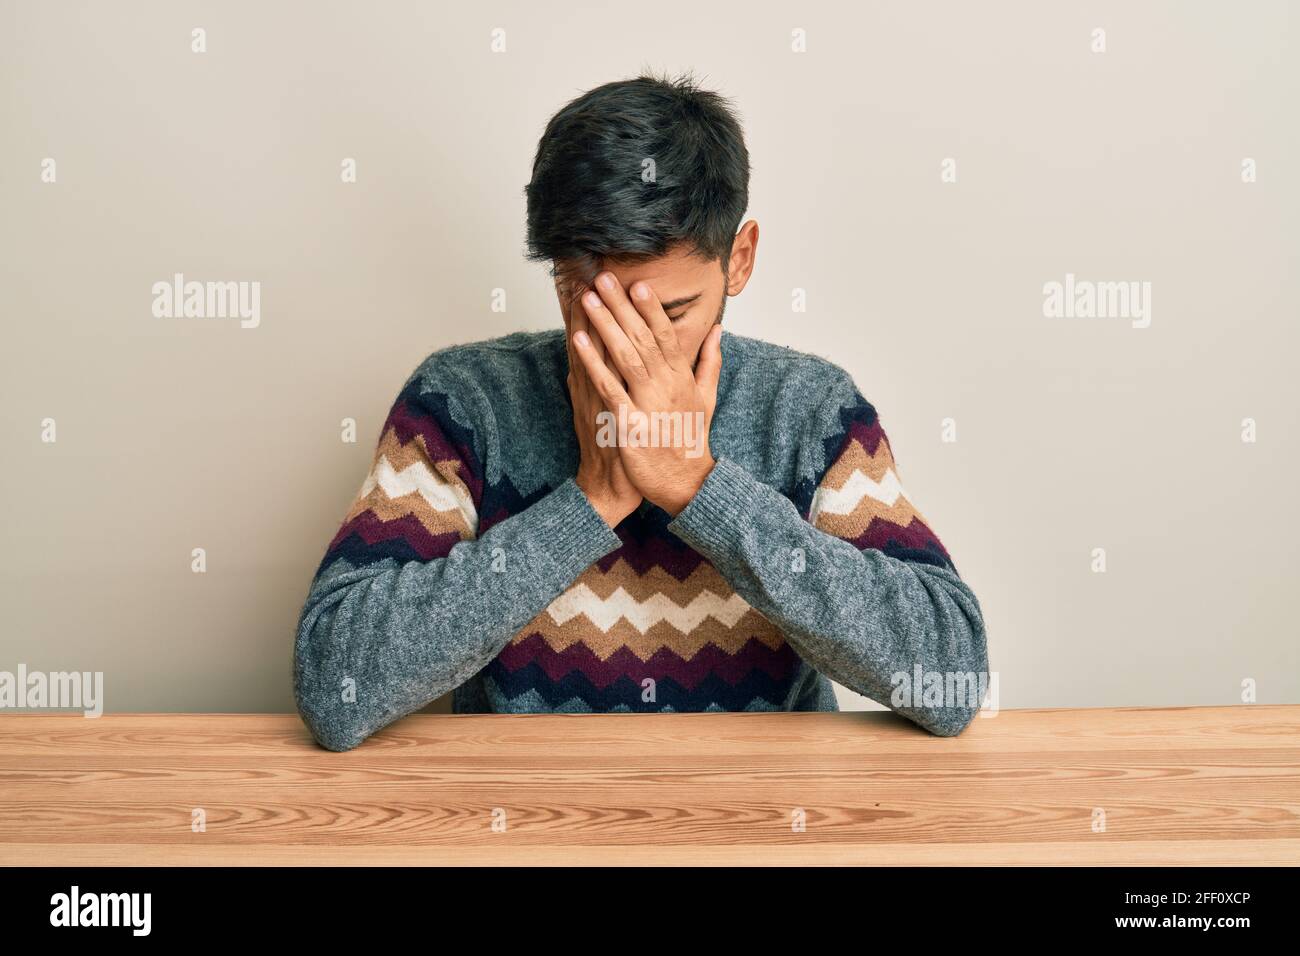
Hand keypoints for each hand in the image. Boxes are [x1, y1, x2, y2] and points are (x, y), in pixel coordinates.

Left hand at [571, 272, 721, 515]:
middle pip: (642, 338)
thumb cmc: (689, 439)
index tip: (638, 284)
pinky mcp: (629, 423)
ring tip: (588, 300)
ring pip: (625, 356)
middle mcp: (667, 386)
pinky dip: (593, 362)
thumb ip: (710, 361)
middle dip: (622, 306)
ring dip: (605, 325)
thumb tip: (716, 330)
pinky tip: (579, 341)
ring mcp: (648, 404)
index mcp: (682, 378)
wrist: (683, 483)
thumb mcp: (707, 398)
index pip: (666, 335)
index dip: (651, 309)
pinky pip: (608, 387)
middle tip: (604, 278)